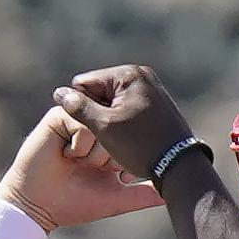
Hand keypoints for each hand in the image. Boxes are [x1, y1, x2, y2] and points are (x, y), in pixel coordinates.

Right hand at [0, 106, 162, 232]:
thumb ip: (146, 194)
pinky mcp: (59, 117)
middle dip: (107, 154)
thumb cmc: (79, 201)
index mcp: (112, 138)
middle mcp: (97, 124)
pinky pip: (83, 125)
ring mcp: (78, 118)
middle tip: (93, 169)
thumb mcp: (121, 197)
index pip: (130, 137)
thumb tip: (173, 196)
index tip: (110, 172)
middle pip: (118, 127)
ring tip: (79, 163)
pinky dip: (80, 147)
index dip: (119, 157)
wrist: (43, 206)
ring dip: (94, 154)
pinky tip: (67, 157)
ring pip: (103, 126)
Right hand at [52, 64, 193, 183]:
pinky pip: (127, 111)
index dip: (82, 108)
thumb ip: (79, 108)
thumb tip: (59, 92)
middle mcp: (141, 75)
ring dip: (108, 122)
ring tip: (118, 142)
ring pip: (112, 104)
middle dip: (96, 114)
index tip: (95, 129)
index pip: (85, 83)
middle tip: (106, 138)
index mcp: (128, 74)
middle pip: (99, 93)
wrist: (179, 165)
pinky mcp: (156, 104)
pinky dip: (122, 124)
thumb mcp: (104, 127)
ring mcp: (150, 89)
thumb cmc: (140, 145)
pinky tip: (128, 142)